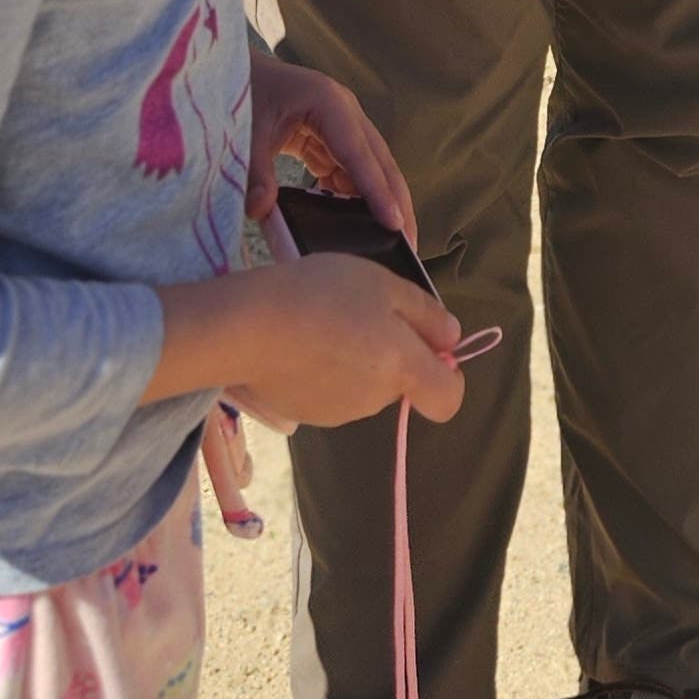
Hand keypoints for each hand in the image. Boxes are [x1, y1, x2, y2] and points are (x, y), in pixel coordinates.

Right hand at [230, 255, 466, 434]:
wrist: (247, 327)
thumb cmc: (321, 294)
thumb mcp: (382, 284)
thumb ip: (426, 314)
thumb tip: (452, 339)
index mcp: (402, 369)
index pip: (448, 398)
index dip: (447, 374)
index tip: (428, 344)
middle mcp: (376, 400)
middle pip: (401, 383)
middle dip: (392, 354)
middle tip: (360, 311)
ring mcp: (340, 412)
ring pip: (366, 385)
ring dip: (357, 359)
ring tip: (324, 320)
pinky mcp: (306, 413)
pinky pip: (331, 391)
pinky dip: (325, 371)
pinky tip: (301, 342)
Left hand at [245, 49, 415, 243]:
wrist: (231, 67)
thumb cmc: (244, 92)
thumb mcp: (246, 131)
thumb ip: (255, 172)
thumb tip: (261, 211)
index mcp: (327, 102)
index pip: (359, 154)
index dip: (377, 192)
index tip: (395, 224)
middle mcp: (344, 110)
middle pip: (379, 160)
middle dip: (396, 201)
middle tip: (409, 244)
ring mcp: (342, 122)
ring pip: (369, 167)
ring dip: (378, 200)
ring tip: (389, 241)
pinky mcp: (332, 136)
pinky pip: (350, 169)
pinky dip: (353, 195)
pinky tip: (353, 221)